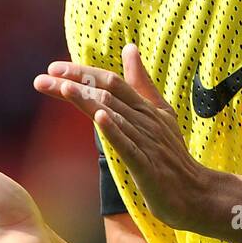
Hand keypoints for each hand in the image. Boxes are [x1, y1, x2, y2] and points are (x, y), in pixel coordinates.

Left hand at [33, 44, 209, 230]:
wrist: (196, 194)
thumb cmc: (172, 156)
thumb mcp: (159, 114)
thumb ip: (142, 83)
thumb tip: (130, 48)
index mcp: (146, 107)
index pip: (111, 82)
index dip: (82, 73)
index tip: (53, 68)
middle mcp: (146, 119)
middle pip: (108, 94)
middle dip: (75, 83)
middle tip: (45, 76)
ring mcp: (148, 142)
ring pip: (115, 115)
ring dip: (88, 101)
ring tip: (63, 88)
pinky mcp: (148, 166)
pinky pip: (129, 146)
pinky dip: (115, 130)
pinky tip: (100, 118)